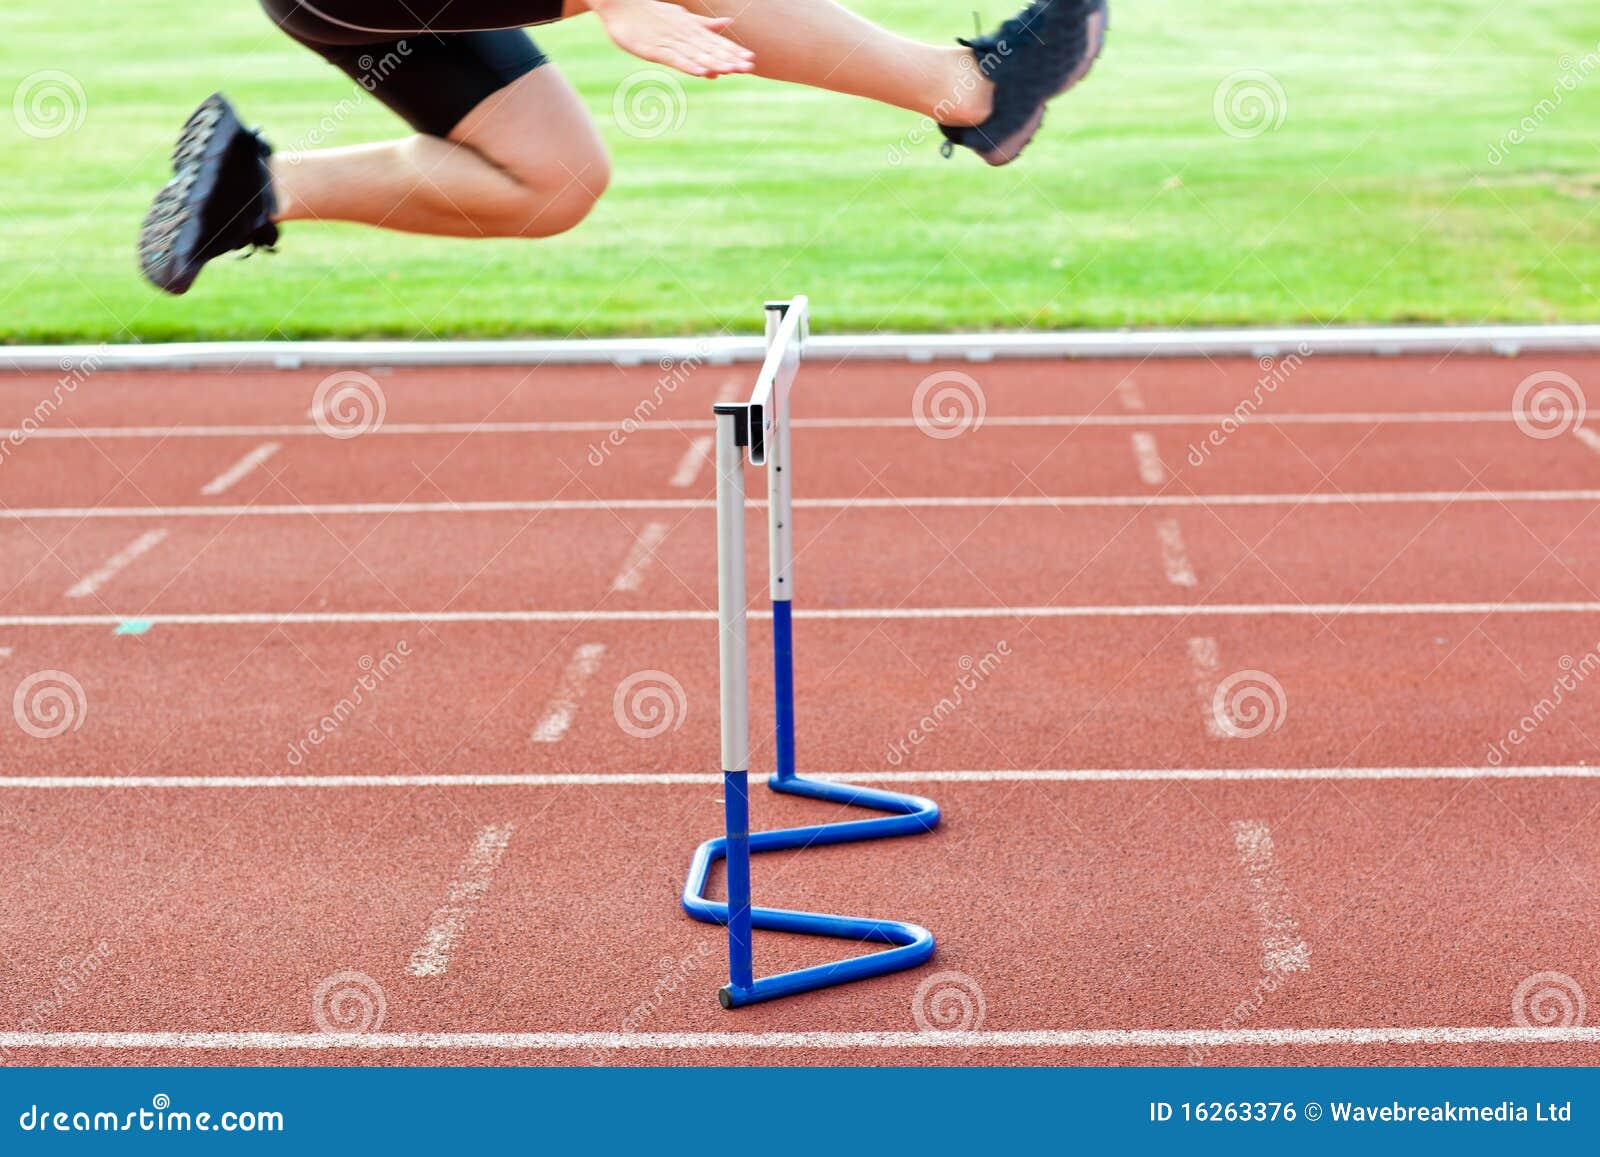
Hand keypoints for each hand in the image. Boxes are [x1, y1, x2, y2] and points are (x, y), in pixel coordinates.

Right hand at [592, 0, 754, 77]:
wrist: (619, 4)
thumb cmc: (650, 12)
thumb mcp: (681, 17)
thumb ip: (704, 24)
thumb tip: (727, 24)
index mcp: (690, 29)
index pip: (715, 43)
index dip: (732, 52)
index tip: (750, 60)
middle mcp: (683, 35)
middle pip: (710, 50)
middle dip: (730, 59)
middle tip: (749, 67)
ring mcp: (669, 42)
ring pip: (696, 55)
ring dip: (714, 63)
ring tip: (732, 71)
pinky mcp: (655, 50)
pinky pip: (676, 59)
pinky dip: (690, 65)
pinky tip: (703, 73)